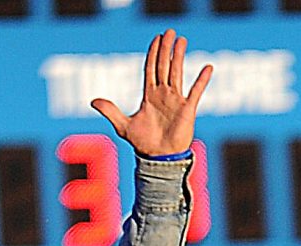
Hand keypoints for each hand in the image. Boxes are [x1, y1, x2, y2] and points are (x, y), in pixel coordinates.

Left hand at [91, 30, 210, 158]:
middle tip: (169, 31)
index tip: (156, 38)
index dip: (153, 53)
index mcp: (149, 95)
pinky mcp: (187, 109)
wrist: (158, 159)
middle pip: (164, 65)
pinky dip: (202, 80)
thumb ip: (110, 111)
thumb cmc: (143, 144)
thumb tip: (93, 101)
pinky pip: (196, 92)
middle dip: (165, 48)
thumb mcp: (123, 126)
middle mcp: (163, 94)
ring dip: (179, 56)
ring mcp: (176, 100)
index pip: (151, 68)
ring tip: (181, 40)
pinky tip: (207, 67)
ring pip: (177, 73)